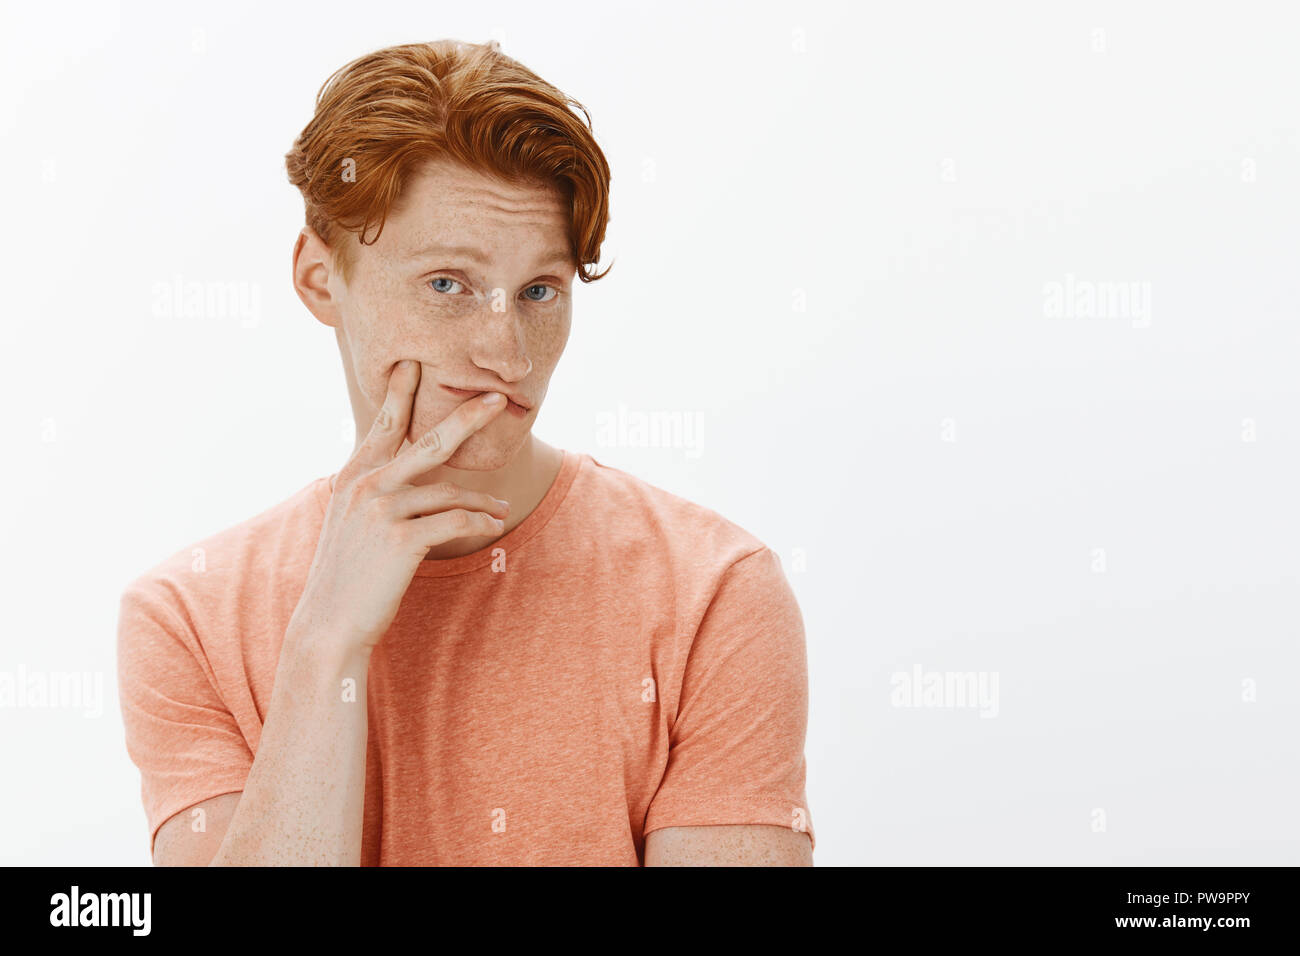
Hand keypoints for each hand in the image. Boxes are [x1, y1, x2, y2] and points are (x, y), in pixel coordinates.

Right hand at [292, 360, 510, 649]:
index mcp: (352, 477)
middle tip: (498, 399)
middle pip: (427, 441)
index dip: (399, 393)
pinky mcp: (403, 539)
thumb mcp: (350, 522)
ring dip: (481, 503)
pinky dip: (477, 525)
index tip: (414, 363)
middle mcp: (365, 486)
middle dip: (467, 418)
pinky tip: (492, 528)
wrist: (329, 622)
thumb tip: (406, 475)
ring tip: (499, 510)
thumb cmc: (346, 575)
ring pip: (450, 492)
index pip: (381, 425)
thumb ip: (372, 491)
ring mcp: (383, 510)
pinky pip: (455, 522)